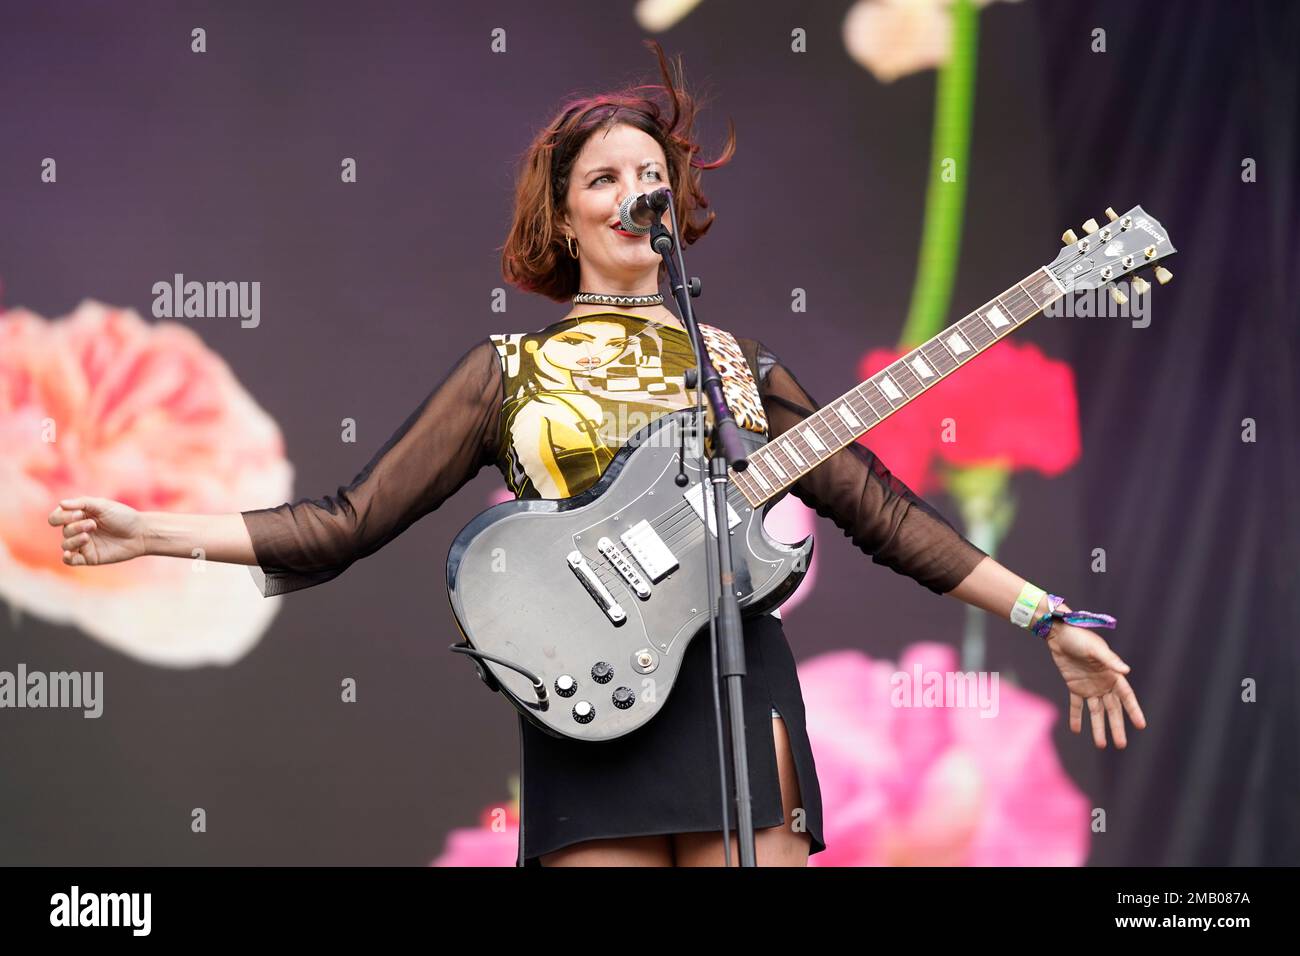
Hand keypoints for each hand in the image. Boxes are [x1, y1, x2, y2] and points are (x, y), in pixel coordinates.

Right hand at [48, 496, 146, 565]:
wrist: (141, 533)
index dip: (62, 516)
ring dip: (74, 539)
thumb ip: (83, 503)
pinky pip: (70, 560)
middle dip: (75, 526)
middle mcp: (77, 530)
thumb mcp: (104, 505)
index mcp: (78, 515)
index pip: (56, 517)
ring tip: (89, 534)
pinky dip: (67, 557)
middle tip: (92, 524)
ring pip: (66, 544)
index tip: (79, 513)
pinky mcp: (88, 557)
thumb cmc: (123, 516)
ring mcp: (82, 544)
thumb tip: (61, 503)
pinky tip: (70, 553)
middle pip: (64, 530)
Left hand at [1044, 622, 1147, 748]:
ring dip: (1098, 728)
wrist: (1059, 634)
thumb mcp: (1096, 648)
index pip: (1126, 697)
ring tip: (1101, 745)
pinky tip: (1076, 730)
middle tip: (1121, 745)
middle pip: (1113, 709)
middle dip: (1117, 727)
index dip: (1134, 711)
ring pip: (1096, 711)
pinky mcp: (1074, 686)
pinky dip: (1076, 717)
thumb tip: (1126, 671)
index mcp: (1113, 675)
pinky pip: (1076, 705)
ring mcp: (1089, 686)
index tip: (1141, 725)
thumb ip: (1110, 660)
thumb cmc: (1080, 637)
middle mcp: (1104, 683)